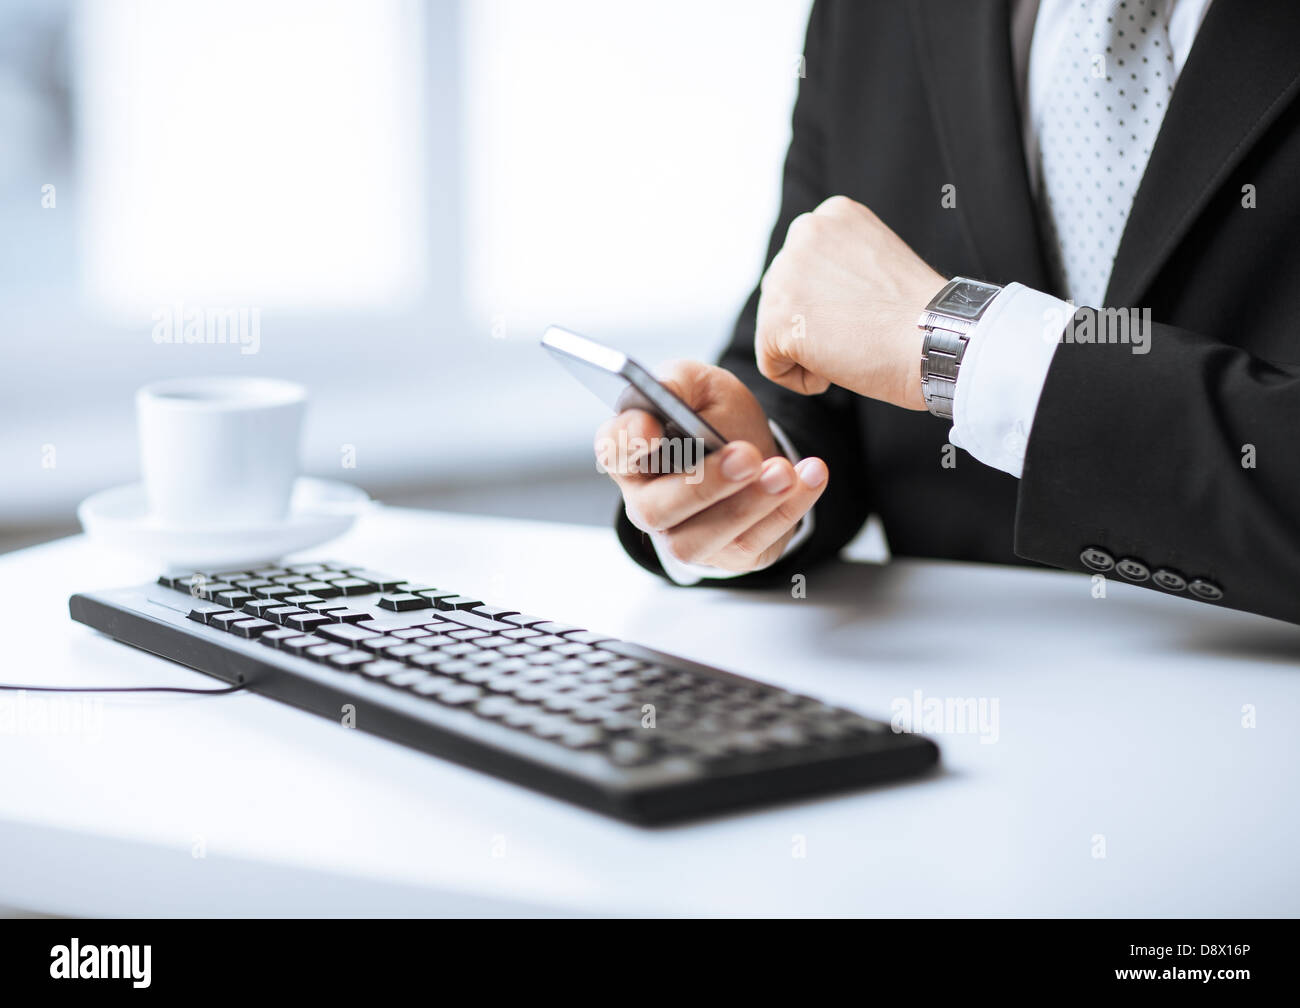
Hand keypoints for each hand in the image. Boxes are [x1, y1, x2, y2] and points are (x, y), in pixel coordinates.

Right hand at [595, 360, 828, 572]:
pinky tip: (808, 477)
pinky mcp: (729, 555)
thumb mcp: (698, 384)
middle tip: (747, 456)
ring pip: (701, 539)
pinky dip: (786, 511)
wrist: (756, 449)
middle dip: (703, 484)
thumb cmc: (714, 416)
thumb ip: (675, 382)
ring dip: (748, 506)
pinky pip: (752, 545)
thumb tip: (662, 393)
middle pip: (656, 509)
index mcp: (632, 455)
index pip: (613, 452)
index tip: (652, 429)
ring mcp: (684, 536)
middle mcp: (648, 503)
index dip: (628, 443)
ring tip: (784, 472)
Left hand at [755, 194, 946, 408]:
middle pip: (784, 296)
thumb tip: (808, 295)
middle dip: (816, 323)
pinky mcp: (776, 319)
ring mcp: (785, 274)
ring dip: (810, 349)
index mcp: (832, 215)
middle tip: (863, 329)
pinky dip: (803, 379)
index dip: (834, 302)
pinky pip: (772, 364)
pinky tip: (840, 365)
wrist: (938, 338)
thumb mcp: (875, 263)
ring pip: (775, 329)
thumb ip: (837, 265)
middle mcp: (803, 232)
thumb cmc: (919, 314)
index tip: (870, 308)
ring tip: (854, 344)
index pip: (805, 269)